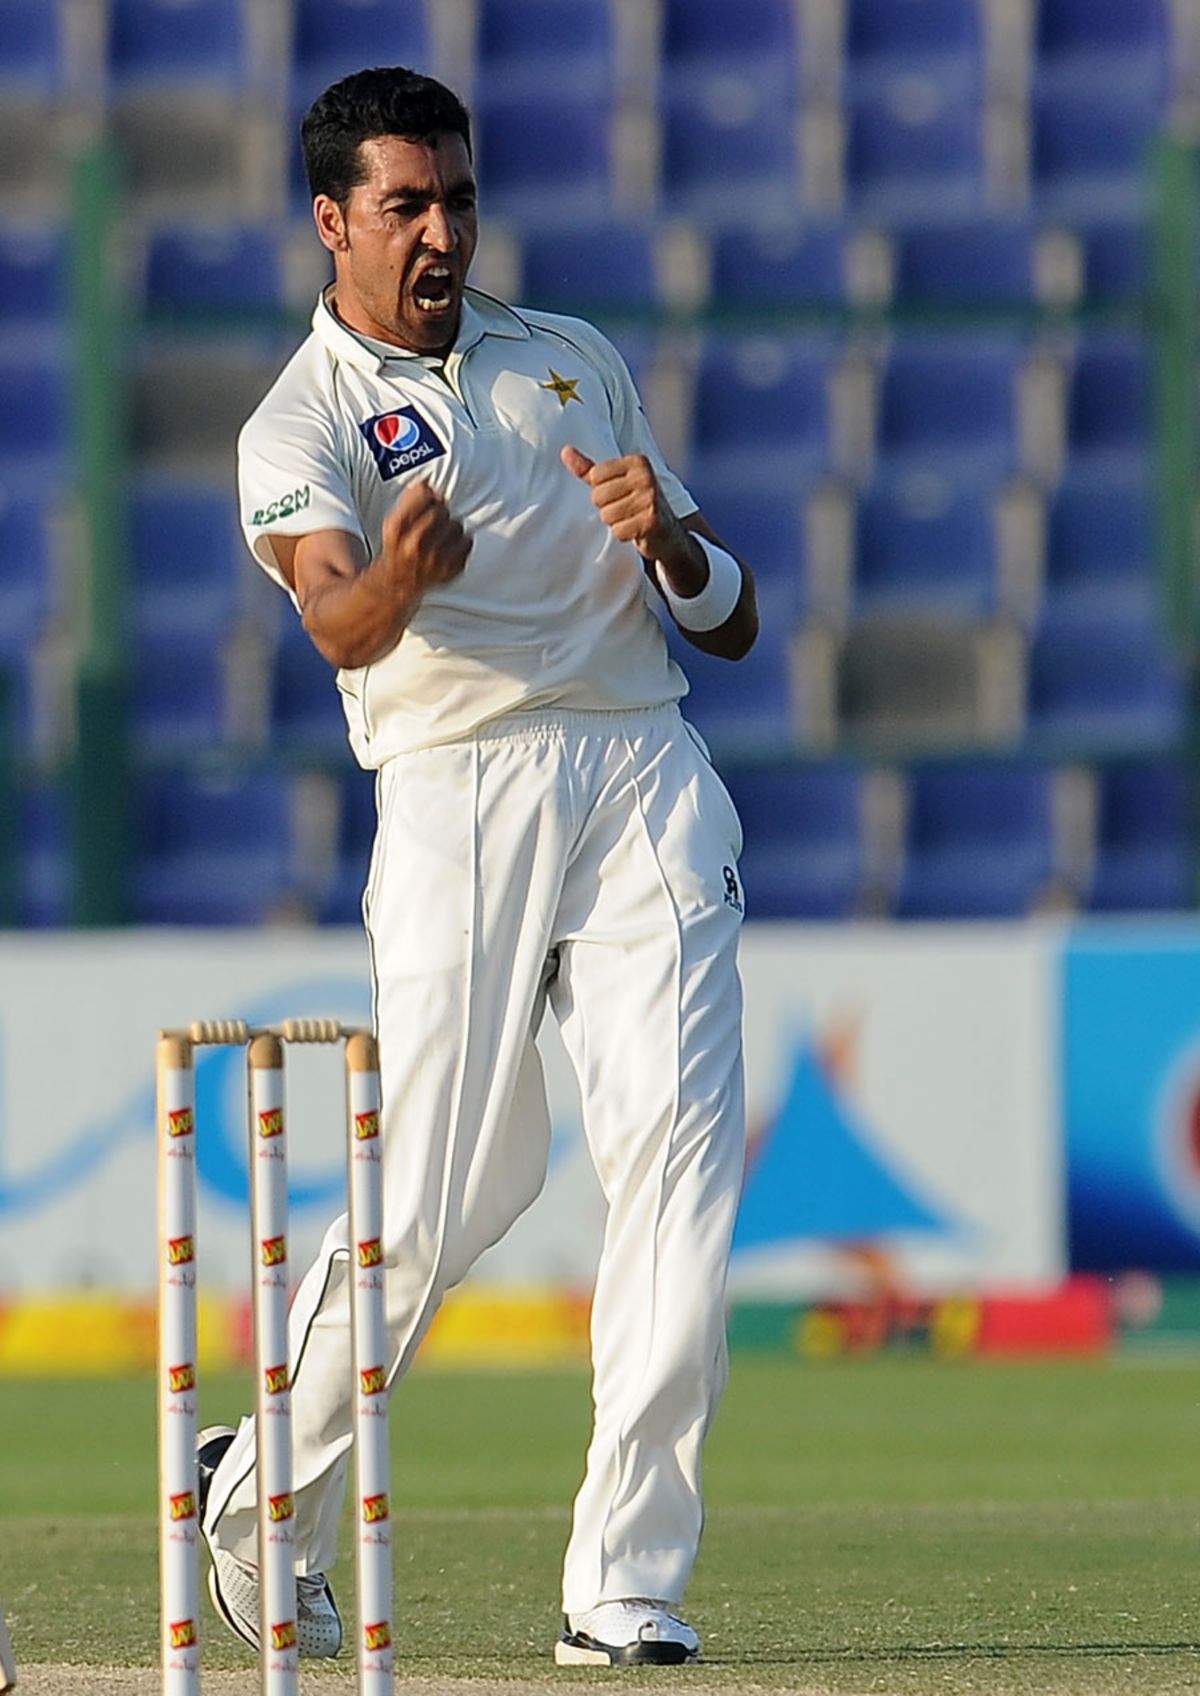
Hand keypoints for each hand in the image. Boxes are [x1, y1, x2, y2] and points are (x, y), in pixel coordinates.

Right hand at [375, 480, 470, 607]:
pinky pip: (467, 543)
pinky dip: (461, 543)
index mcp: (397, 528)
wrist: (399, 582)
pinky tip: (448, 549)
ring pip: (457, 525)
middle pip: (441, 510)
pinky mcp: (450, 570)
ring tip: (440, 537)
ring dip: (451, 528)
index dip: (428, 494)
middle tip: (434, 522)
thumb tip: (429, 484)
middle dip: (439, 512)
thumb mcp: (394, 521)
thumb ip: (410, 499)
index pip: (424, 494)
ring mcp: (434, 560)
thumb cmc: (399, 546)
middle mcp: (414, 545)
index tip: (427, 501)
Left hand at [561, 445, 684, 559]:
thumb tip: (565, 451)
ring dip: (615, 522)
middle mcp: (646, 477)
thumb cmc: (636, 503)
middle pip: (598, 496)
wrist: (667, 532)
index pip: (595, 475)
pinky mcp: (652, 521)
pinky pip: (618, 531)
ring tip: (631, 519)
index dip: (601, 490)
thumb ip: (589, 469)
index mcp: (637, 462)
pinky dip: (624, 535)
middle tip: (626, 509)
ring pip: (607, 515)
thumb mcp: (613, 482)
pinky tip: (636, 530)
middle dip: (607, 508)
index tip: (619, 494)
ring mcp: (651, 499)